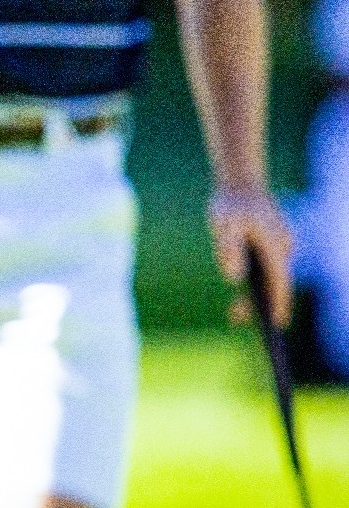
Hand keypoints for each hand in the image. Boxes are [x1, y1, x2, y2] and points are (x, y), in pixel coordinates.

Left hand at [210, 187, 292, 327]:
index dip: (279, 303)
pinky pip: (269, 269)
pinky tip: (243, 295)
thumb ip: (228, 250)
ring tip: (235, 313)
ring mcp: (280, 245)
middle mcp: (282, 247)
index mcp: (274, 245)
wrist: (239, 183)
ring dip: (258, 295)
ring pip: (273, 276)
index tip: (276, 324)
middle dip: (262, 304)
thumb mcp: (224, 225)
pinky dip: (259, 283)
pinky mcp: (273, 244)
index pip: (280, 281)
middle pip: (277, 282)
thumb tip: (233, 278)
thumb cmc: (229, 204)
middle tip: (237, 319)